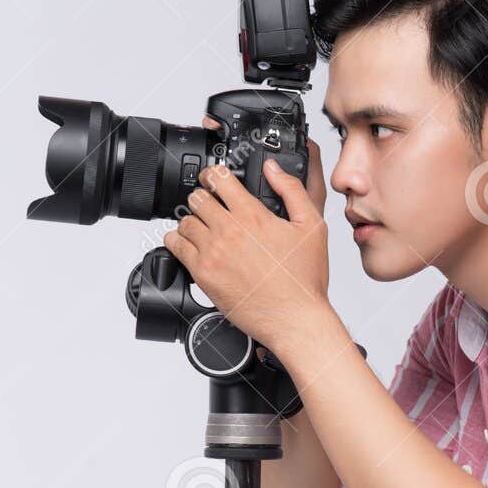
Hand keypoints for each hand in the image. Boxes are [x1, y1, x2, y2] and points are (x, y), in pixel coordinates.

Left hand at [162, 135, 331, 352]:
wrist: (294, 318)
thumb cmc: (304, 279)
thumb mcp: (312, 226)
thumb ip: (292, 191)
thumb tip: (273, 168)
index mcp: (253, 215)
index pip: (220, 179)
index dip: (214, 174)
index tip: (214, 178)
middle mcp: (229, 230)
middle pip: (197, 198)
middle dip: (203, 198)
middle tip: (210, 205)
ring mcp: (213, 252)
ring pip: (185, 221)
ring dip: (192, 220)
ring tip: (202, 227)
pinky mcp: (203, 274)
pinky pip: (175, 246)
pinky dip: (178, 241)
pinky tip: (188, 243)